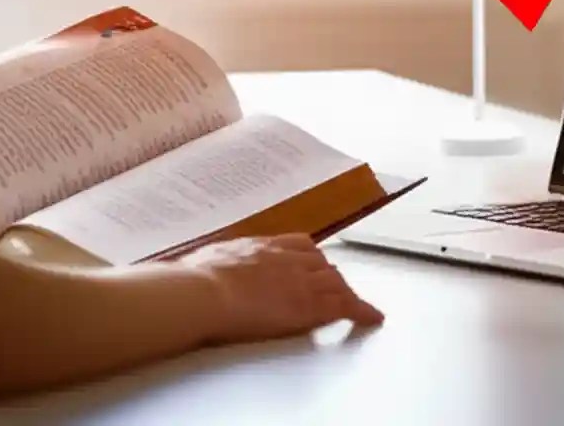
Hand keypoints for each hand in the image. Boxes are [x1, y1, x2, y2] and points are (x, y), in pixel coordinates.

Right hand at [177, 233, 383, 343]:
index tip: (316, 265)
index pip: (300, 245)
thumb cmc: (193, 281)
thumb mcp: (204, 261)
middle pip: (322, 263)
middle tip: (338, 289)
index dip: (312, 257)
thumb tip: (198, 268)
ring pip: (336, 282)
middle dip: (331, 276)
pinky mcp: (308, 305)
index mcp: (260, 246)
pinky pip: (344, 305)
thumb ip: (213, 264)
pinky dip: (361, 310)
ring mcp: (300, 280)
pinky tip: (371, 317)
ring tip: (356, 305)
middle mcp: (285, 259)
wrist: (201, 293)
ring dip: (346, 293)